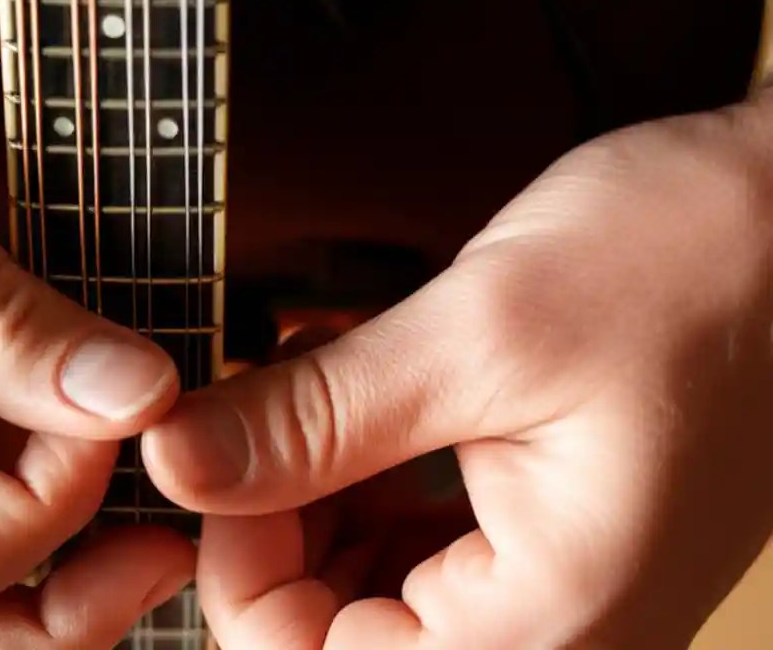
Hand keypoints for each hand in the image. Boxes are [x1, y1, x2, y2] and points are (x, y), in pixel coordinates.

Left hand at [144, 96, 772, 647]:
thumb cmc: (695, 261)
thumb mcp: (481, 334)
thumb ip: (317, 419)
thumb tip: (178, 464)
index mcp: (549, 620)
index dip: (239, 564)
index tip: (224, 451)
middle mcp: (559, 632)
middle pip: (339, 633)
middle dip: (277, 520)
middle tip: (271, 403)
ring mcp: (558, 588)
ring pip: (371, 590)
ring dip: (320, 491)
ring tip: (323, 382)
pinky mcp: (553, 537)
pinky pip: (421, 547)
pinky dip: (370, 477)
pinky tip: (368, 394)